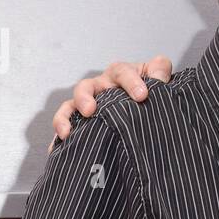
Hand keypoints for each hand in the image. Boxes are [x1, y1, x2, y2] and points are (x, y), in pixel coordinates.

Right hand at [49, 55, 173, 152]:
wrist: (144, 100)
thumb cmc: (148, 88)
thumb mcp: (156, 77)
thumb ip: (159, 72)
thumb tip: (160, 72)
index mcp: (120, 74)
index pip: (122, 72)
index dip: (131, 82)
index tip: (142, 95)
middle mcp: (100, 86)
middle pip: (86, 86)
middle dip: (85, 98)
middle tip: (90, 110)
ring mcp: (89, 102)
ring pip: (71, 105)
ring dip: (66, 116)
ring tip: (67, 131)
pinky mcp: (82, 118)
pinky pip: (67, 123)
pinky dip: (60, 133)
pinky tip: (58, 146)